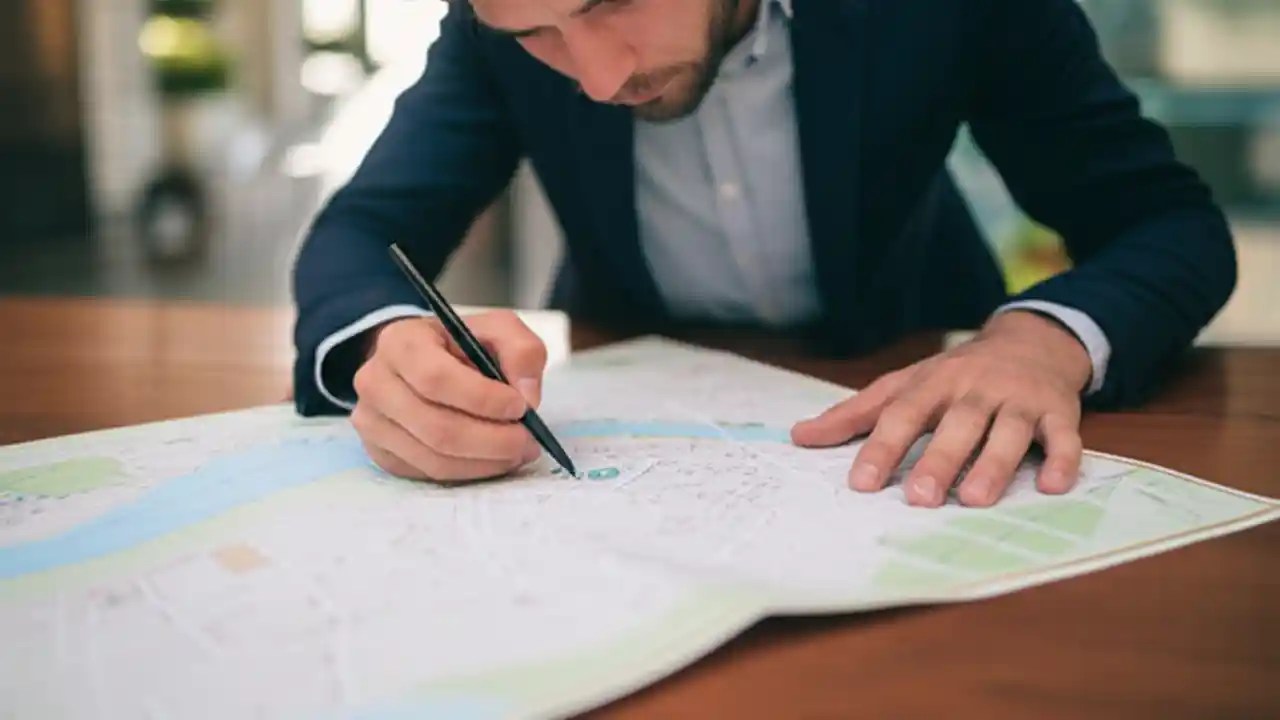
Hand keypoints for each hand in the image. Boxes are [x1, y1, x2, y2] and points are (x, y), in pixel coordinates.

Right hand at [350, 311, 547, 482]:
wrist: (417, 362)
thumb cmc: (458, 346)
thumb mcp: (497, 330)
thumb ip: (522, 351)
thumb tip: (527, 397)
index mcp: (400, 342)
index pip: (436, 379)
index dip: (483, 399)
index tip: (520, 407)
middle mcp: (375, 383)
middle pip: (437, 428)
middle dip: (492, 440)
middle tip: (527, 440)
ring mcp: (372, 423)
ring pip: (433, 458)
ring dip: (485, 462)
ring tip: (517, 451)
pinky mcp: (380, 453)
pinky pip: (428, 474)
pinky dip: (469, 472)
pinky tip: (492, 459)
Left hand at [792, 312, 1092, 507]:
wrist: (1032, 341)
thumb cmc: (956, 375)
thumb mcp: (905, 384)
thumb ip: (856, 413)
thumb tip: (799, 436)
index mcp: (934, 382)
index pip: (904, 414)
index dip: (882, 446)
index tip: (862, 482)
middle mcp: (976, 388)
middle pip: (957, 424)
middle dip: (938, 460)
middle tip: (918, 498)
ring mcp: (1019, 399)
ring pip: (1008, 431)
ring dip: (993, 464)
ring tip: (975, 499)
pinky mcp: (1059, 411)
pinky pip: (1064, 436)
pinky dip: (1063, 460)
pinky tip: (1053, 487)